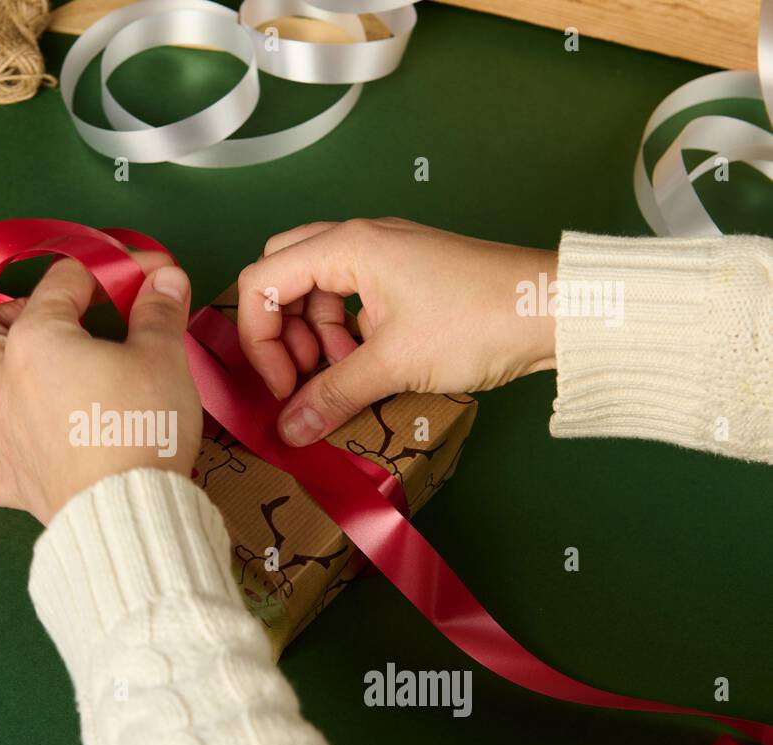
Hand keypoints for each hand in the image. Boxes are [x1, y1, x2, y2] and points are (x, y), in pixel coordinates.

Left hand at [0, 257, 202, 524]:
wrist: (129, 509)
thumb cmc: (143, 426)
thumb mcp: (163, 358)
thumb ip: (159, 312)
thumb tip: (165, 276)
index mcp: (38, 339)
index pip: (64, 282)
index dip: (108, 272)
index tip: (144, 278)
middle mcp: (4, 382)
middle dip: (8, 316)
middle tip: (52, 323)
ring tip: (5, 381)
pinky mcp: (9, 481)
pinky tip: (1, 451)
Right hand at [236, 218, 557, 445]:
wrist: (558, 311)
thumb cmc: (482, 319)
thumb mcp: (395, 364)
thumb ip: (333, 395)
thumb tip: (289, 429)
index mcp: (348, 246)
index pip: (263, 280)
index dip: (259, 338)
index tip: (281, 384)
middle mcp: (361, 243)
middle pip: (284, 278)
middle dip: (281, 332)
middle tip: (298, 375)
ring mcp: (385, 260)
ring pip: (318, 295)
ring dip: (317, 341)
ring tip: (343, 378)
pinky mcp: (407, 281)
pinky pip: (352, 306)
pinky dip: (347, 340)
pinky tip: (367, 371)